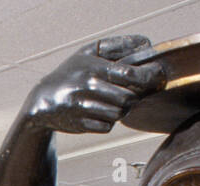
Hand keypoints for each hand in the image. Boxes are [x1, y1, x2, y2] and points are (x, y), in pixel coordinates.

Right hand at [22, 35, 164, 133]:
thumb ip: (118, 46)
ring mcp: (84, 107)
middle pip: (128, 98)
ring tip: (113, 102)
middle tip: (131, 93)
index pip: (130, 74)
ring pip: (119, 114)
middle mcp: (89, 87)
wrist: (43, 101)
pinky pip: (106, 127)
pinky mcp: (81, 124)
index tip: (156, 75)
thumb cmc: (72, 73)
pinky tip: (99, 113)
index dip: (149, 76)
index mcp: (94, 68)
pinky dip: (107, 122)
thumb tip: (146, 45)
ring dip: (121, 110)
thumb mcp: (89, 52)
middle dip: (134, 97)